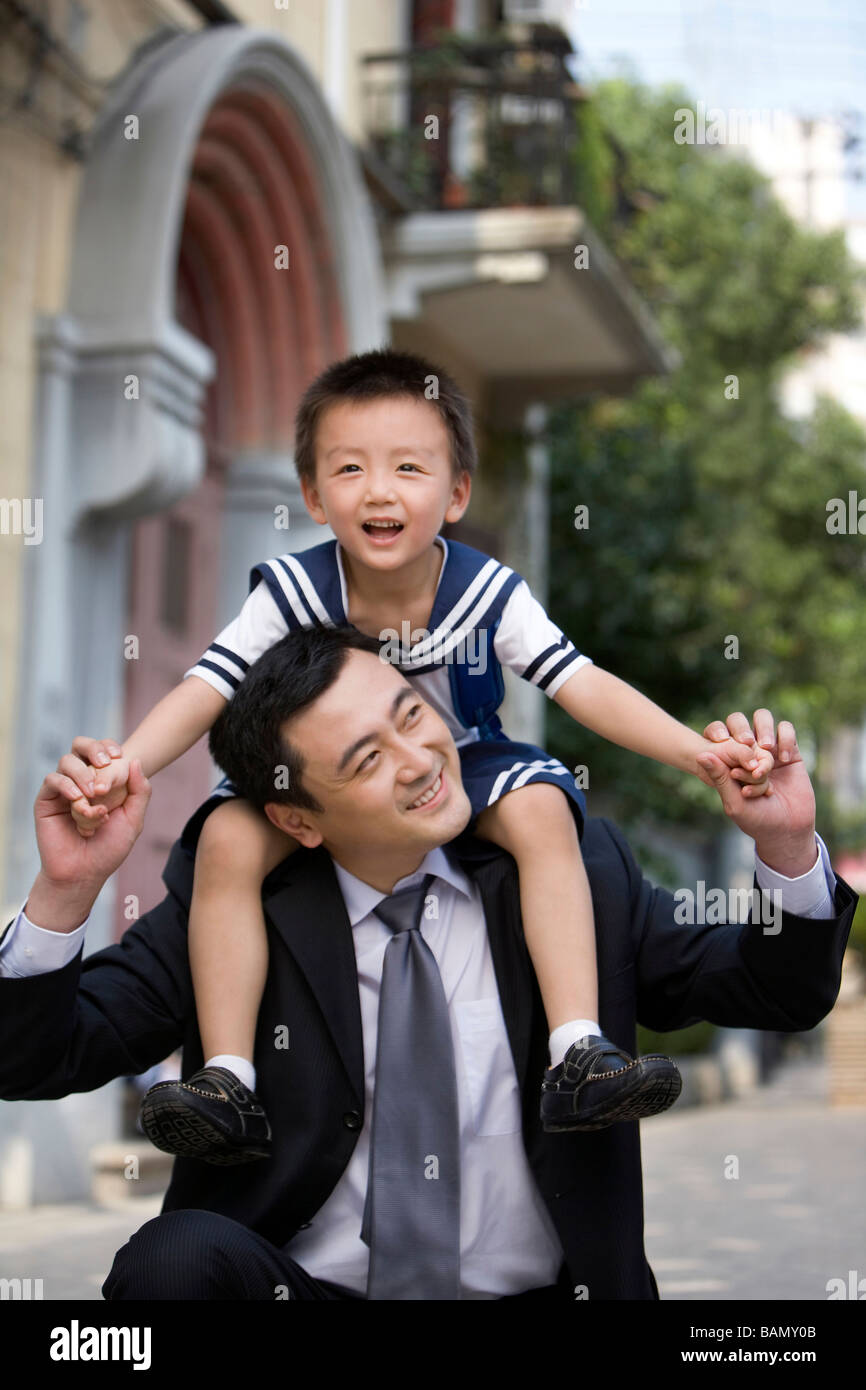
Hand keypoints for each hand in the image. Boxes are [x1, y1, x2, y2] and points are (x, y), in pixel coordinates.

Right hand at [31, 759, 150, 901]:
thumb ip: (139, 791)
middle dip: (94, 748)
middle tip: (105, 762)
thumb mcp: (133, 819)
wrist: (84, 873)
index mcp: (103, 781)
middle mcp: (82, 781)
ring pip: (67, 761)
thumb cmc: (109, 848)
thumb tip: (135, 760)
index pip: (103, 751)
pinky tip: (78, 800)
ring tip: (93, 795)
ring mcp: (63, 789)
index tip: (118, 755)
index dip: (109, 746)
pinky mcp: (46, 800)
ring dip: (83, 774)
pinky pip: (53, 780)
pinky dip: (67, 786)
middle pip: (81, 745)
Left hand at [698, 711, 816, 875]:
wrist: (787, 830)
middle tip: (747, 744)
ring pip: (762, 718)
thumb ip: (719, 777)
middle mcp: (745, 751)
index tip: (721, 741)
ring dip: (763, 730)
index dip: (716, 731)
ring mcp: (768, 749)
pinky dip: (785, 738)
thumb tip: (700, 755)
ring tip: (766, 751)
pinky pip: (786, 728)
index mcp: (726, 760)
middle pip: (738, 720)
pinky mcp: (790, 751)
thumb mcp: (734, 801)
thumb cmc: (756, 820)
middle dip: (740, 730)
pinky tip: (784, 759)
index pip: (717, 732)